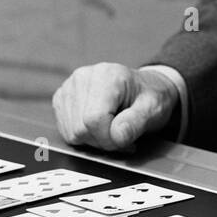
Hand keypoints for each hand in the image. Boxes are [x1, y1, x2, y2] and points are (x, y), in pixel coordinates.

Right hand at [51, 63, 177, 151]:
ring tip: (112, 128)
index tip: (126, 139)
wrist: (143, 89)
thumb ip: (136, 123)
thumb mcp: (154, 109)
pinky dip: (84, 136)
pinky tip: (99, 126)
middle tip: (121, 133)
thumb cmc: (149, 97)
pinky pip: (66, 131)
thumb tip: (117, 135)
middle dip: (103, 140)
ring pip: (72, 133)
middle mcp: (83, 77)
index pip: (94, 120)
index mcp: (107, 75)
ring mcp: (69, 87)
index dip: (109, 138)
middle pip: (81, 129)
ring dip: (94, 139)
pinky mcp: (61, 99)